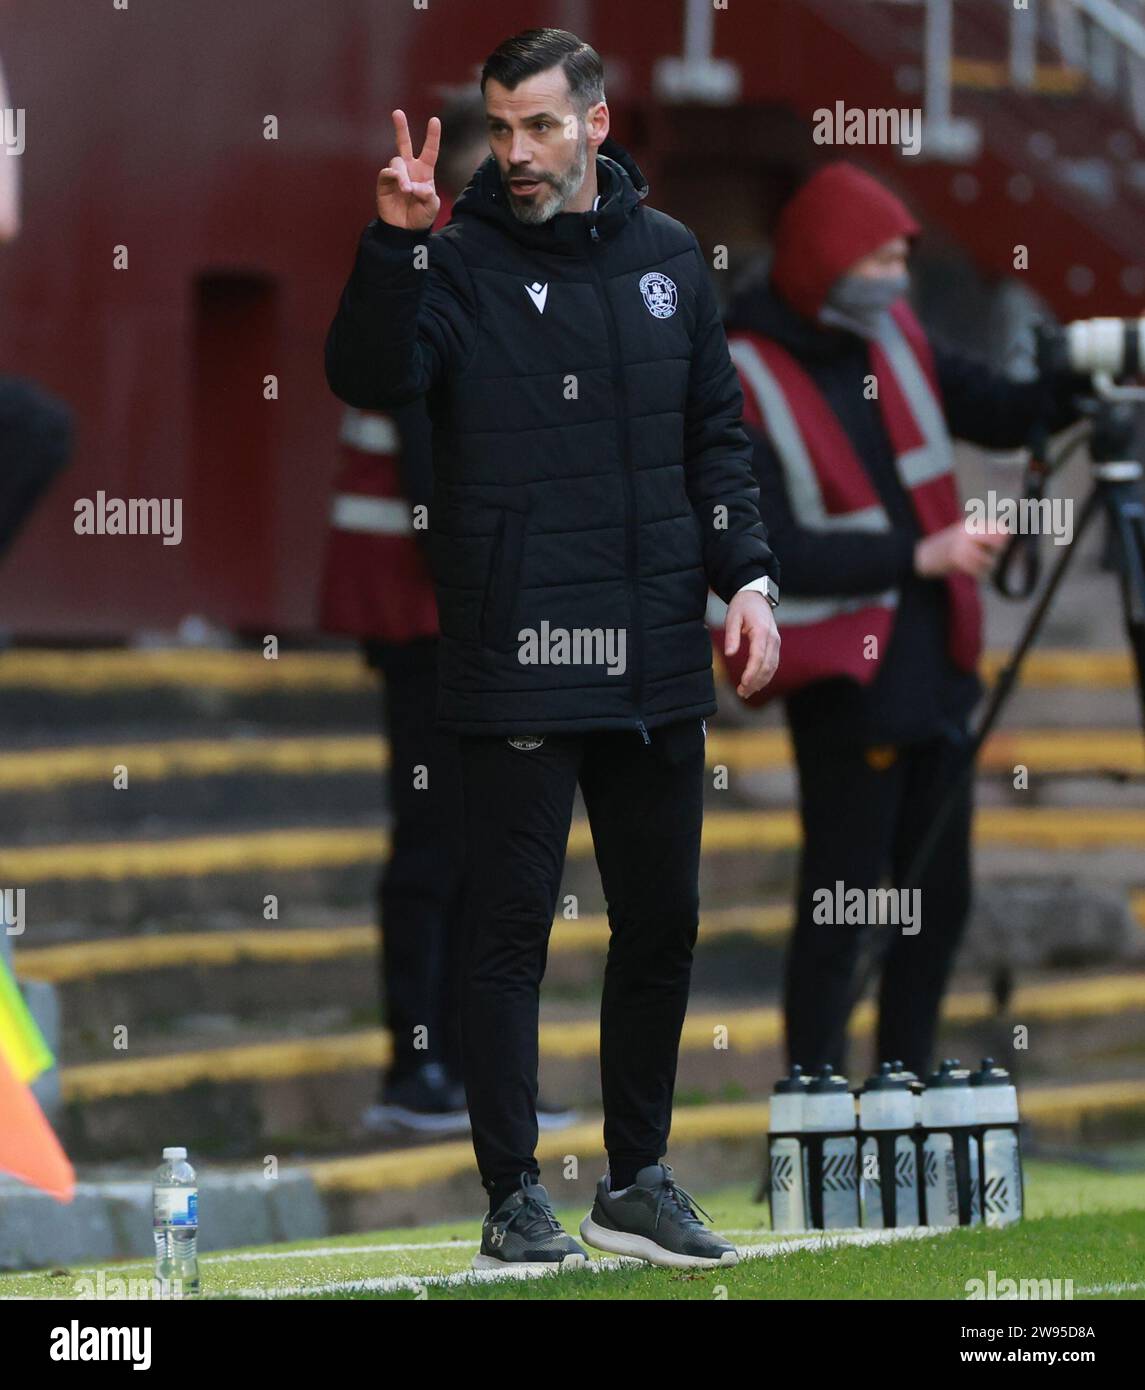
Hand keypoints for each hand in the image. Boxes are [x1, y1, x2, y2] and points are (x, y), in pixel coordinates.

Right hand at [376, 109, 440, 230]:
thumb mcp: (432, 207)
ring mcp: (396, 175)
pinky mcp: (384, 183)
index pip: (430, 151)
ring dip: (403, 175)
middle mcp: (409, 169)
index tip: (434, 120)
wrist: (405, 230)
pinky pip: (387, 173)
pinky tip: (399, 185)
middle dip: (401, 128)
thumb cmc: (421, 217)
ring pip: (397, 163)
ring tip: (407, 190)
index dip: (432, 136)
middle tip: (397, 112)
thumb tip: (415, 186)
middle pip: (404, 144)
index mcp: (424, 172)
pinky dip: (394, 177)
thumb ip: (428, 195)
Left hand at [724, 590, 780, 697]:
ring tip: (746, 692)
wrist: (756, 597)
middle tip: (741, 693)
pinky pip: (773, 665)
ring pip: (772, 668)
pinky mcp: (775, 646)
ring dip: (760, 682)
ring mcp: (776, 643)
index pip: (758, 656)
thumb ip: (731, 636)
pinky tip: (755, 684)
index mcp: (762, 631)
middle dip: (755, 682)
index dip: (751, 672)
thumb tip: (730, 654)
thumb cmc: (742, 606)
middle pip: (767, 666)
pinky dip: (765, 676)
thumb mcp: (732, 617)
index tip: (743, 684)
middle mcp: (773, 639)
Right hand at [914, 520, 1007, 580]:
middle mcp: (967, 533)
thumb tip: (1007, 536)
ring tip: (978, 567)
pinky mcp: (956, 559)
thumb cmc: (942, 548)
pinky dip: (979, 574)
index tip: (1000, 546)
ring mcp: (962, 545)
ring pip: (989, 559)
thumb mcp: (961, 535)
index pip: (999, 528)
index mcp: (970, 525)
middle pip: (998, 542)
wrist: (917, 556)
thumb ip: (981, 535)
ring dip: (987, 566)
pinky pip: (978, 569)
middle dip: (998, 552)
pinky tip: (974, 573)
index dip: (1004, 538)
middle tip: (991, 556)